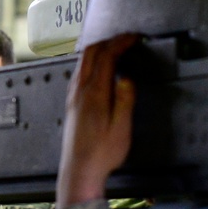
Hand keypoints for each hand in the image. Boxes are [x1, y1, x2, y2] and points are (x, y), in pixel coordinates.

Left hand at [56, 34, 137, 208]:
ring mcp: (73, 95)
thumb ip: (125, 100)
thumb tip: (127, 78)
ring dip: (100, 49)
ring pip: (83, 60)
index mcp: (94, 93)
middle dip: (110, 40)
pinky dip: (93, 61)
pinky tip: (102, 68)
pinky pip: (80, 71)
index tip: (135, 38)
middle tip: (128, 39)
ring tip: (118, 49)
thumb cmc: (101, 153)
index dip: (121, 42)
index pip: (106, 56)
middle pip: (90, 52)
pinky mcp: (72, 102)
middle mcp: (79, 90)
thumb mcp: (121, 129)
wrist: (79, 170)